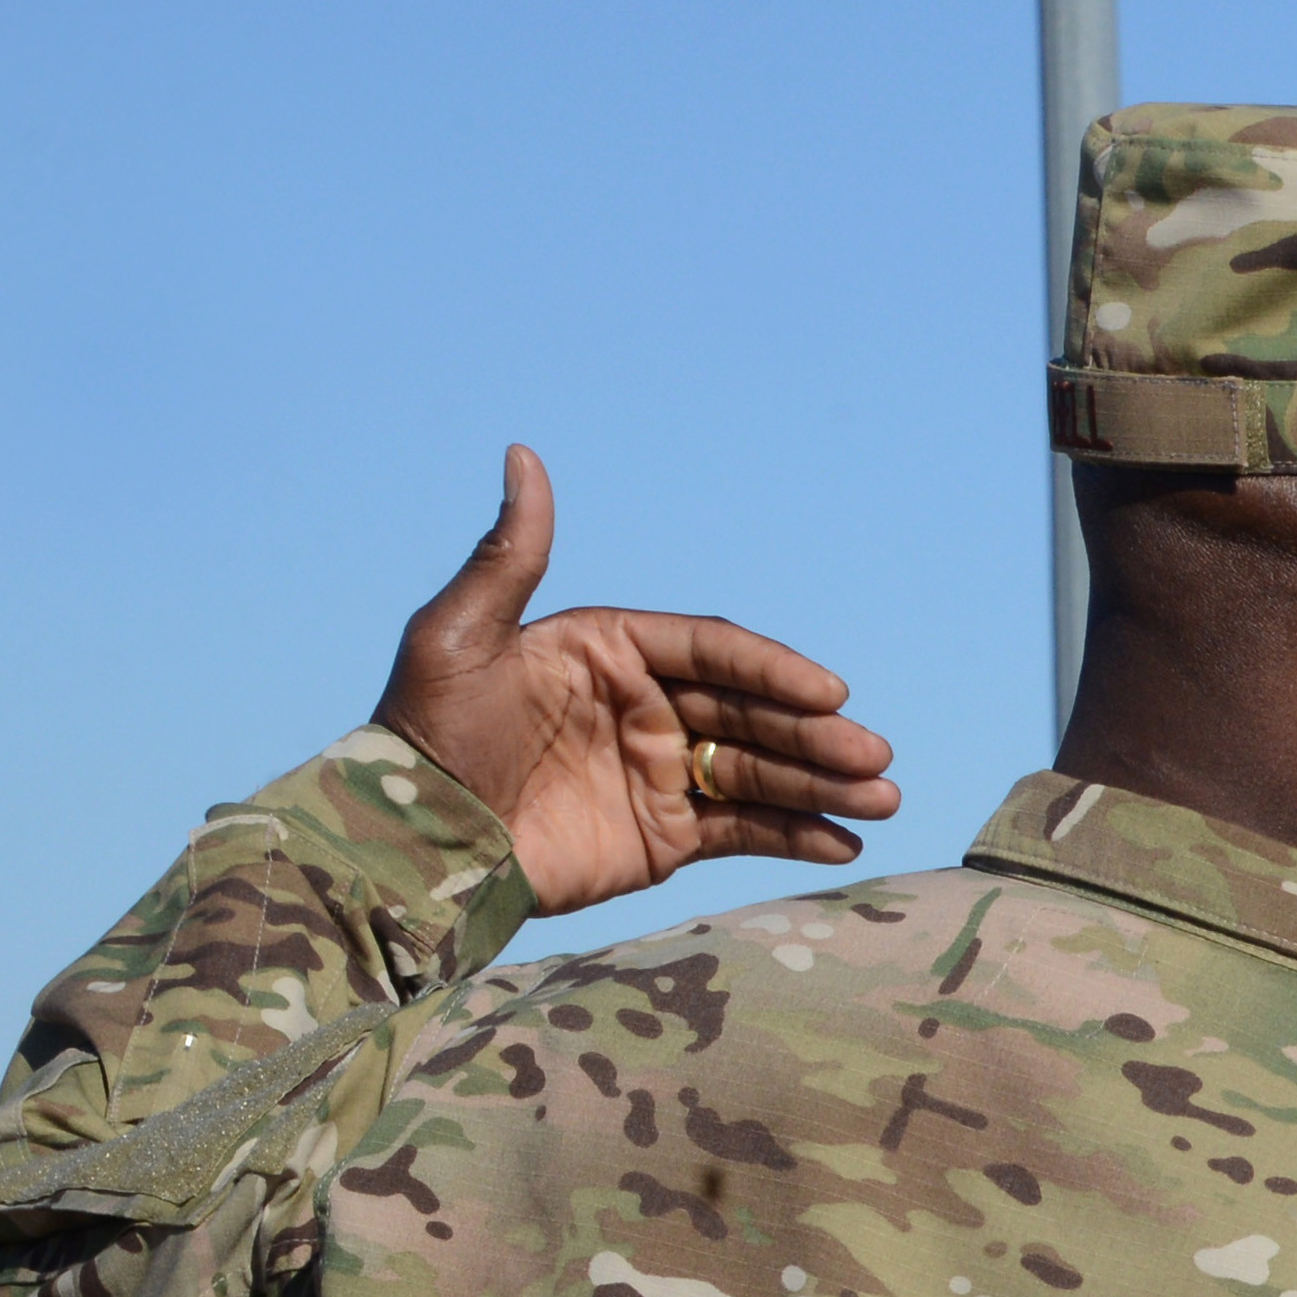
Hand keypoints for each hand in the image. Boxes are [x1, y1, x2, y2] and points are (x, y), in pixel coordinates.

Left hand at [370, 446, 900, 914]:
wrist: (414, 840)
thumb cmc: (425, 731)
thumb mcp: (458, 634)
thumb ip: (508, 554)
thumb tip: (524, 454)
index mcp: (608, 651)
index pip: (710, 650)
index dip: (771, 669)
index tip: (828, 692)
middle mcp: (643, 706)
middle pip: (751, 712)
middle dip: (816, 735)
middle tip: (873, 756)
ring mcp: (658, 773)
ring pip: (760, 771)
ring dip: (823, 784)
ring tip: (881, 798)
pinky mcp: (665, 837)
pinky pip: (745, 831)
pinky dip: (796, 835)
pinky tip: (842, 842)